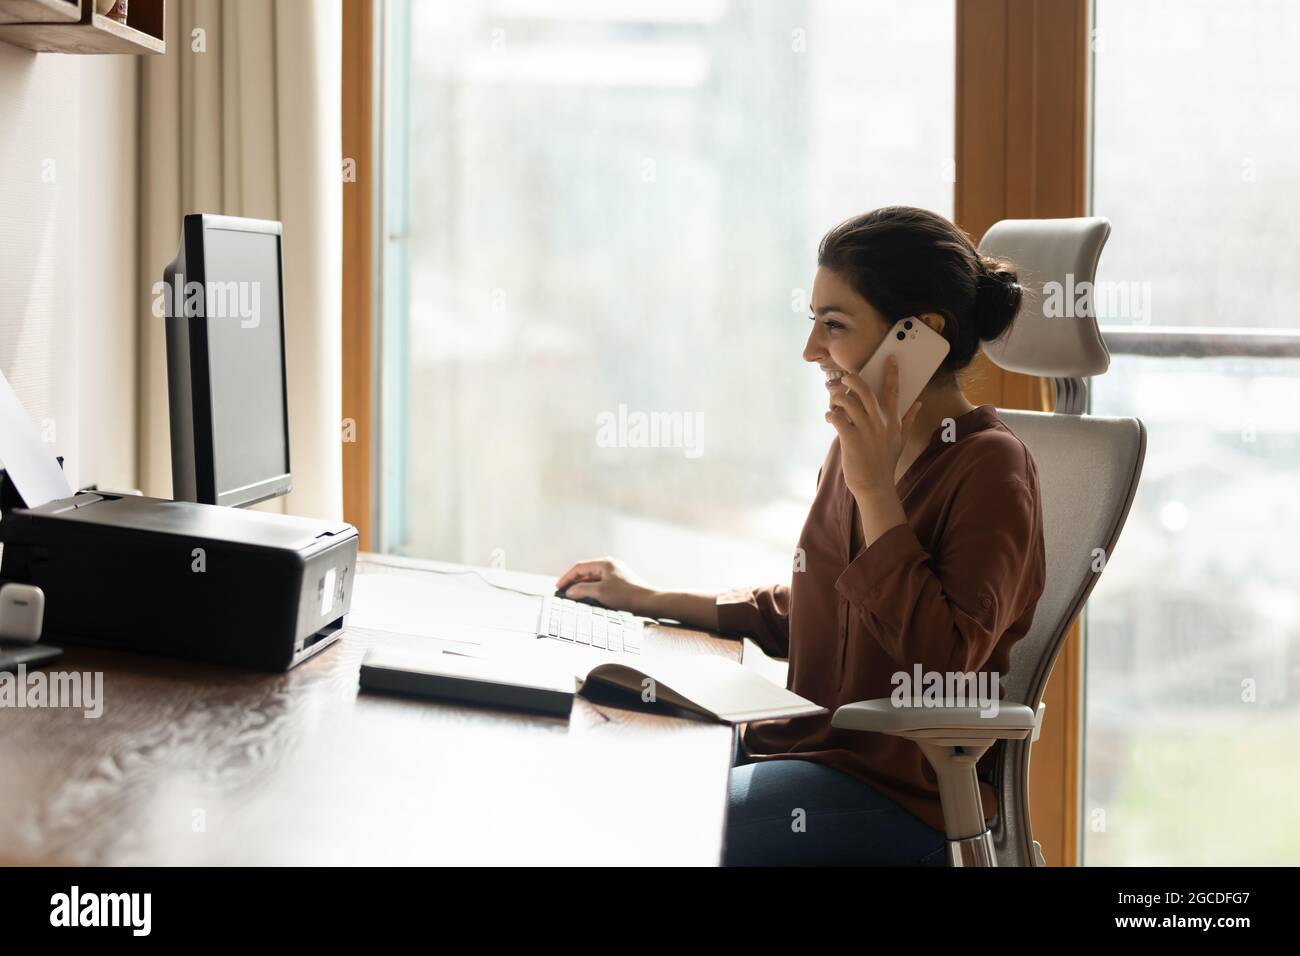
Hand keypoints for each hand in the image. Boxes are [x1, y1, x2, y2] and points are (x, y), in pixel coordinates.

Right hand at [554, 557, 655, 615]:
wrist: (648, 602)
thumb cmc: (627, 595)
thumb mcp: (600, 592)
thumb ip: (582, 590)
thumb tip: (570, 591)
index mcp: (604, 563)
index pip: (580, 567)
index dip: (567, 577)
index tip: (559, 587)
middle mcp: (609, 566)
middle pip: (586, 573)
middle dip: (574, 583)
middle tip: (564, 593)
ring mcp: (615, 575)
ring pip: (593, 580)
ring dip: (582, 588)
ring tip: (573, 598)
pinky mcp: (619, 584)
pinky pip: (600, 585)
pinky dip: (592, 591)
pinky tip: (588, 600)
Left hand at [826, 354, 922, 500]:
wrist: (875, 486)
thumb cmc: (885, 462)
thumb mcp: (901, 440)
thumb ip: (909, 419)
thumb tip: (919, 403)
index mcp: (893, 421)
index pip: (893, 392)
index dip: (891, 373)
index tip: (889, 358)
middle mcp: (880, 422)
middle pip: (866, 391)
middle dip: (852, 379)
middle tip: (843, 378)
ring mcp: (866, 430)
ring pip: (848, 401)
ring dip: (837, 397)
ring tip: (833, 401)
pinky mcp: (851, 439)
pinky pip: (837, 418)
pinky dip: (831, 414)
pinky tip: (830, 417)